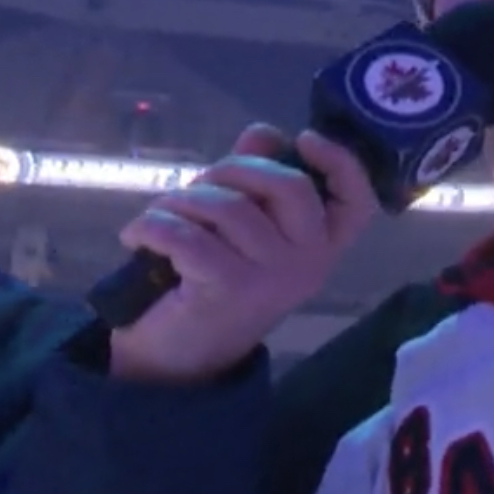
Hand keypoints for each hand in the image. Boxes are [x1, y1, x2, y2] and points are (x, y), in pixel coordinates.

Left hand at [108, 124, 375, 385]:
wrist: (178, 359)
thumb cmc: (212, 285)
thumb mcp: (240, 229)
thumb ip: (255, 180)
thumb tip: (263, 134)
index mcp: (321, 246)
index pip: (357, 202)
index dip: (340, 163)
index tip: (303, 139)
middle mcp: (310, 262)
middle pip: (288, 185)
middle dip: (233, 170)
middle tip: (197, 189)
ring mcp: (274, 276)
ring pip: (229, 206)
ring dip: (180, 201)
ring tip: (160, 216)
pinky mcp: (230, 288)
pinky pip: (186, 234)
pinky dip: (151, 226)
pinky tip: (137, 236)